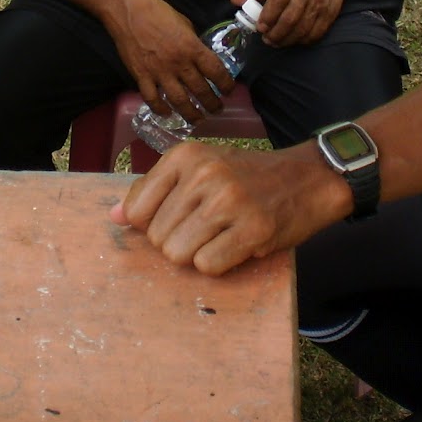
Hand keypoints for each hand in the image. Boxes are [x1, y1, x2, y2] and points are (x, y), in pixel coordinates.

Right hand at [107, 0, 228, 121]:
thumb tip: (199, 55)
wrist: (127, 10)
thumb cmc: (157, 11)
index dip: (226, 84)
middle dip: (212, 104)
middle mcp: (178, 63)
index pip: (216, 71)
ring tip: (199, 119)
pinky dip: (161, 110)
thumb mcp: (184, 22)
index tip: (229, 91)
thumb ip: (193, 42)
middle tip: (217, 110)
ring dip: (192, 114)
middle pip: (201, 90)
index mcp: (192, 47)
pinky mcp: (141, 76)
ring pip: (180, 101)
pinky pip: (153, 100)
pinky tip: (168, 113)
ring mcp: (159, 72)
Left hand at [109, 140, 347, 275]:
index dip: (155, 224)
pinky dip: (220, 264)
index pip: (137, 209)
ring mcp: (228, 201)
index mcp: (185, 156)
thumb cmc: (247, 177)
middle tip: (209, 226)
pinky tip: (237, 244)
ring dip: (199, 254)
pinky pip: (208, 266)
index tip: (179, 217)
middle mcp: (204, 174)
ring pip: (178, 255)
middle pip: (158, 238)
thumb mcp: (199, 169)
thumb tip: (113, 218)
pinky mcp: (252, 229)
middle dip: (179, 241)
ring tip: (222, 235)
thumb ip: (155, 191)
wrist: (307, 178)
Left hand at [233, 0, 342, 46]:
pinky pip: (316, 33)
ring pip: (303, 28)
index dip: (267, 17)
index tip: (260, 28)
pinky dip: (303, 40)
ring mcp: (320, 3)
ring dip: (287, 40)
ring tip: (277, 42)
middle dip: (276, 34)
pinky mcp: (330, 13)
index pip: (277, 1)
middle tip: (267, 40)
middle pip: (290, 18)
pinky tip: (294, 40)